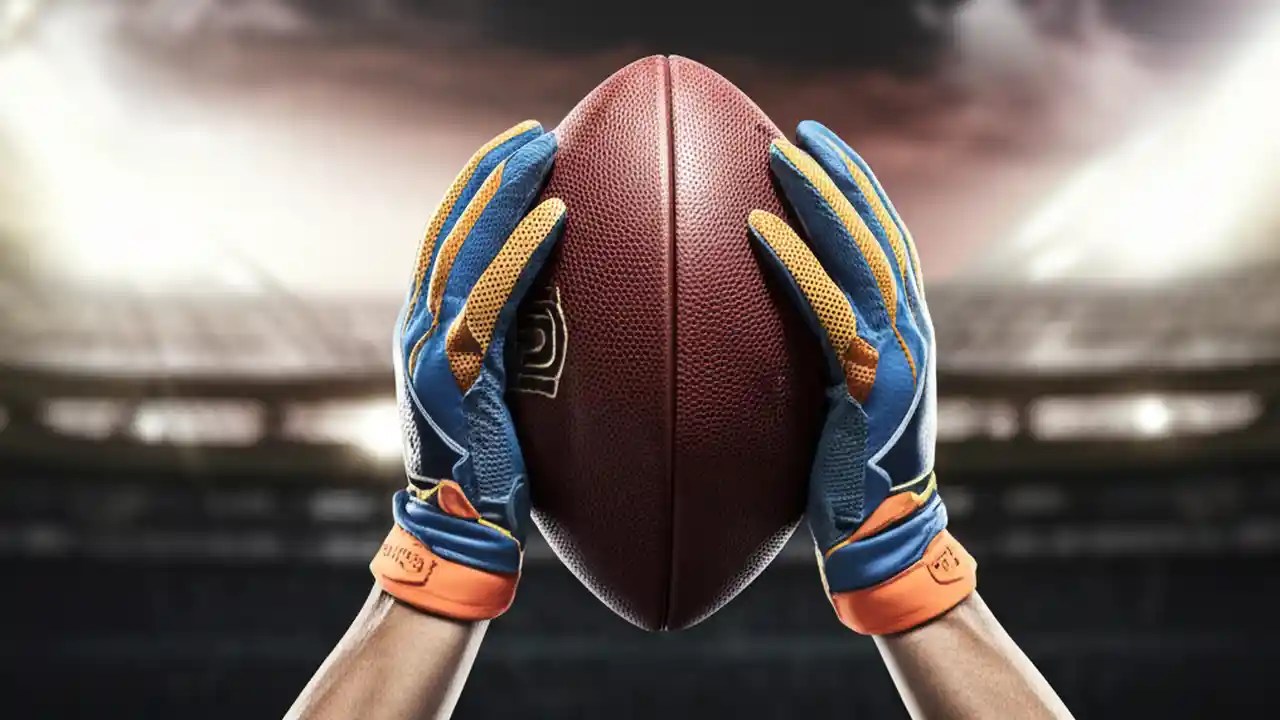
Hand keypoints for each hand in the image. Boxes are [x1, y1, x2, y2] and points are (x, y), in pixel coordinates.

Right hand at [370, 121, 565, 620]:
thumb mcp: (493, 398)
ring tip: (542, 148)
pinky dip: (522, 251)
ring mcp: (430, 346)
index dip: (473, 194)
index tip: (511, 155)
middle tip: (530, 133)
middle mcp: (417, 327)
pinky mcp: (455, 370)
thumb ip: (508, 354)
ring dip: (502, 192)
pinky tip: (557, 216)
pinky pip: (492, 296)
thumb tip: (564, 327)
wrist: (456, 529)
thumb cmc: (488, 470)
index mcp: (423, 330)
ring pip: (462, 248)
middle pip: (449, 230)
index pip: (444, 244)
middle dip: (487, 175)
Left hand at [747, 121, 974, 634]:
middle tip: (803, 131)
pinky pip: (828, 307)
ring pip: (863, 254)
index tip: (823, 150)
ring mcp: (899, 353)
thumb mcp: (839, 398)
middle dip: (844, 175)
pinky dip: (795, 263)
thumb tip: (766, 323)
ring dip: (822, 198)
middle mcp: (912, 330)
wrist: (879, 533)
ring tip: (782, 155)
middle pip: (880, 232)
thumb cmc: (846, 470)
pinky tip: (756, 228)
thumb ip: (824, 352)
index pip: (886, 242)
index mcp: (907, 330)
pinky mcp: (874, 381)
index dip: (859, 191)